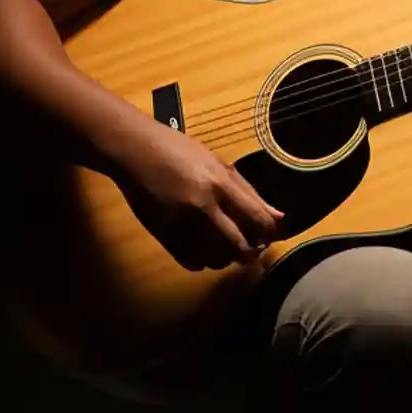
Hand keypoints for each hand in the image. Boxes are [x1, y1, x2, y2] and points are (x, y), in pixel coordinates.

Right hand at [109, 121, 282, 271]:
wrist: (132, 151)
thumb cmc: (177, 150)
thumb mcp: (217, 162)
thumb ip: (248, 191)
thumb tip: (279, 216)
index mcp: (219, 184)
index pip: (257, 219)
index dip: (269, 233)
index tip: (270, 235)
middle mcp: (202, 206)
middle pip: (239, 245)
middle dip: (252, 252)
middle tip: (254, 249)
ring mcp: (181, 223)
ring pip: (216, 258)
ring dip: (228, 258)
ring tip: (229, 248)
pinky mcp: (163, 235)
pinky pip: (192, 262)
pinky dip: (204, 262)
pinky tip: (206, 251)